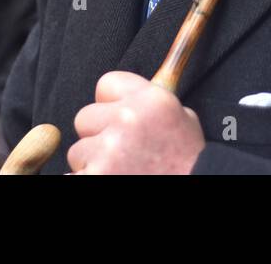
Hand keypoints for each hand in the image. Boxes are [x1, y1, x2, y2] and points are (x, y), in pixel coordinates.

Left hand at [68, 71, 204, 173]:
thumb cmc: (189, 163)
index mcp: (151, 100)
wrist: (197, 187)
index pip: (105, 84)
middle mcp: (128, 119)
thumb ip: (151, 103)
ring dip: (93, 163)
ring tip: (122, 171)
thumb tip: (125, 95)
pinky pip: (73, 177)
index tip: (116, 120)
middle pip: (85, 117)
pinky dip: (89, 179)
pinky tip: (112, 180)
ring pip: (78, 151)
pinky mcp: (97, 176)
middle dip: (97, 136)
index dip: (109, 104)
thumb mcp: (182, 121)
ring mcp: (110, 150)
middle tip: (120, 154)